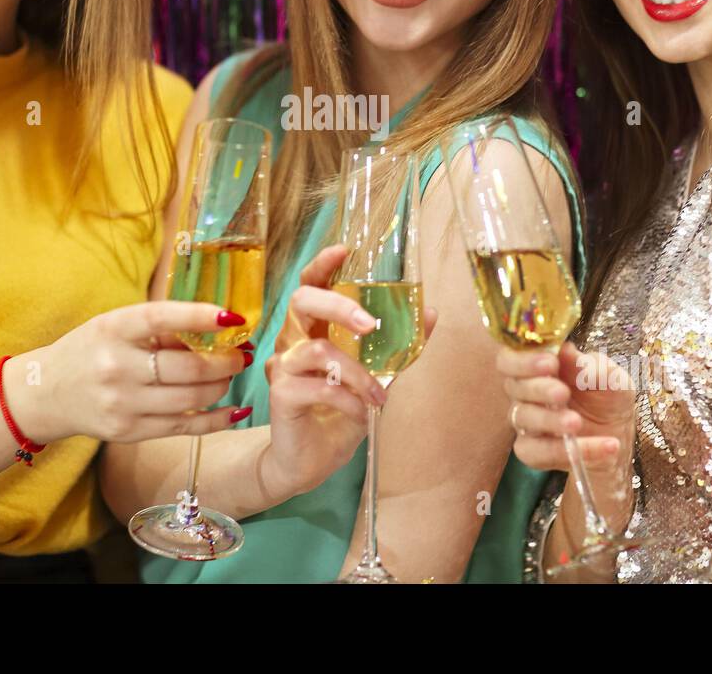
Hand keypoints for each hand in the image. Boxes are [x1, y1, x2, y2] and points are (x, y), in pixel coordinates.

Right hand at [5, 301, 249, 443]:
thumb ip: (158, 327)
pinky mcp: (128, 432)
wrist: (45, 393)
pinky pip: (183, 427)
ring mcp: (122, 404)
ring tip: (231, 374)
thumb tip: (216, 329)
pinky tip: (236, 411)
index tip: (233, 317)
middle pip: (186, 367)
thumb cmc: (90, 350)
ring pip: (190, 398)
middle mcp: (116, 367)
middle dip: (225, 360)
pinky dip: (216, 419)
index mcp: (113, 329)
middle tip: (242, 354)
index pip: (161, 318)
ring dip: (222, 386)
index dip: (199, 317)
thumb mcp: (115, 325)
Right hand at [261, 245, 438, 497]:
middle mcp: (293, 340)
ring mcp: (283, 366)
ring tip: (379, 397)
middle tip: (371, 325)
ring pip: (317, 349)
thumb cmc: (339, 411)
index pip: (311, 284)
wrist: (314, 460)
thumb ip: (399, 346)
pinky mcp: (281, 395)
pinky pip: (316, 387)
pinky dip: (346, 399)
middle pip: (301, 301)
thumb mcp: (376, 375)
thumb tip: (431, 312)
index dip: (322, 264)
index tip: (344, 250)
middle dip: (338, 304)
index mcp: (314, 327)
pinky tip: (360, 413)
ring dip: (357, 373)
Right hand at [496, 340, 634, 477]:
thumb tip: (567, 352)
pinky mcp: (533, 451)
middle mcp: (526, 391)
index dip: (525, 358)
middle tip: (562, 393)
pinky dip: (571, 451)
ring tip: (577, 423)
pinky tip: (604, 446)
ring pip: (523, 418)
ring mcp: (527, 421)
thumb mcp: (612, 379)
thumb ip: (592, 366)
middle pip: (514, 386)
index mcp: (538, 365)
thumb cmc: (608, 399)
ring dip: (550, 420)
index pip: (512, 356)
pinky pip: (539, 452)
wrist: (617, 436)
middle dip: (538, 389)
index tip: (551, 362)